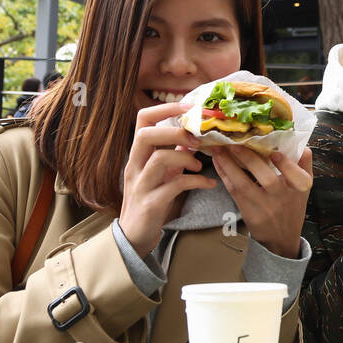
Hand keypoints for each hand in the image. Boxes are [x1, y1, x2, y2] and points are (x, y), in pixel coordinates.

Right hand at [119, 102, 215, 255]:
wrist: (135, 236)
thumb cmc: (150, 201)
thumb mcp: (160, 173)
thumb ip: (172, 154)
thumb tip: (189, 135)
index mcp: (137, 156)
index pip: (142, 121)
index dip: (164, 109)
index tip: (188, 106)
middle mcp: (134, 167)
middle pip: (145, 135)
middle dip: (174, 132)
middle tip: (196, 140)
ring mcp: (141, 185)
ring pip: (159, 159)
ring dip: (185, 157)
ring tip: (200, 164)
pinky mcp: (151, 204)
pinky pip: (174, 186)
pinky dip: (195, 181)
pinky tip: (209, 184)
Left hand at [211, 145, 312, 258]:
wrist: (282, 238)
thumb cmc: (292, 207)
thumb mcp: (304, 188)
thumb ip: (304, 164)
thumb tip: (302, 144)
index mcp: (299, 188)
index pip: (296, 175)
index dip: (286, 164)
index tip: (275, 152)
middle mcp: (282, 198)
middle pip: (267, 179)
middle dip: (250, 160)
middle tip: (235, 143)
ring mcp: (264, 207)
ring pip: (244, 185)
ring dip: (229, 166)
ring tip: (218, 149)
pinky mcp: (249, 214)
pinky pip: (234, 192)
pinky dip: (225, 176)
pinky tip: (218, 163)